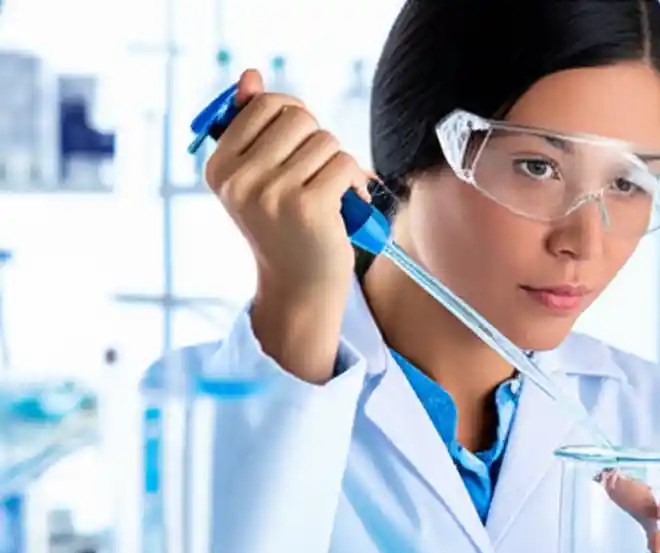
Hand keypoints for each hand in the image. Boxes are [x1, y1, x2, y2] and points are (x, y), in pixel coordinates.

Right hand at [205, 69, 369, 382]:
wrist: (300, 286)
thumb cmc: (283, 225)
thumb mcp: (259, 176)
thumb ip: (252, 125)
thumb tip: (250, 75)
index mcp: (219, 166)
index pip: (264, 104)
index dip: (293, 118)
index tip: (298, 147)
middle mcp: (239, 179)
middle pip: (299, 117)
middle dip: (317, 140)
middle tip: (315, 174)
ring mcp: (272, 193)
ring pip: (326, 140)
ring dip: (338, 164)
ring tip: (330, 194)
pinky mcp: (308, 207)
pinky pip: (345, 164)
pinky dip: (355, 182)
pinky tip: (347, 206)